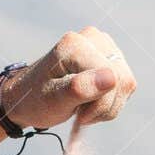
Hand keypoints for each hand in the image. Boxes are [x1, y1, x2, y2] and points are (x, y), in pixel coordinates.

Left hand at [0, 25, 137, 140]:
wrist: (27, 98)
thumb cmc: (35, 100)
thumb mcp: (53, 100)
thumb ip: (80, 88)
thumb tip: (112, 78)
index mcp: (75, 44)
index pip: (110, 79)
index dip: (100, 105)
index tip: (78, 117)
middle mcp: (92, 37)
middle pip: (122, 80)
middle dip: (103, 107)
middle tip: (79, 113)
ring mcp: (103, 45)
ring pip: (126, 83)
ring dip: (107, 106)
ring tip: (83, 108)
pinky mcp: (110, 56)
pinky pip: (125, 84)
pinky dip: (110, 101)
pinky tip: (91, 102)